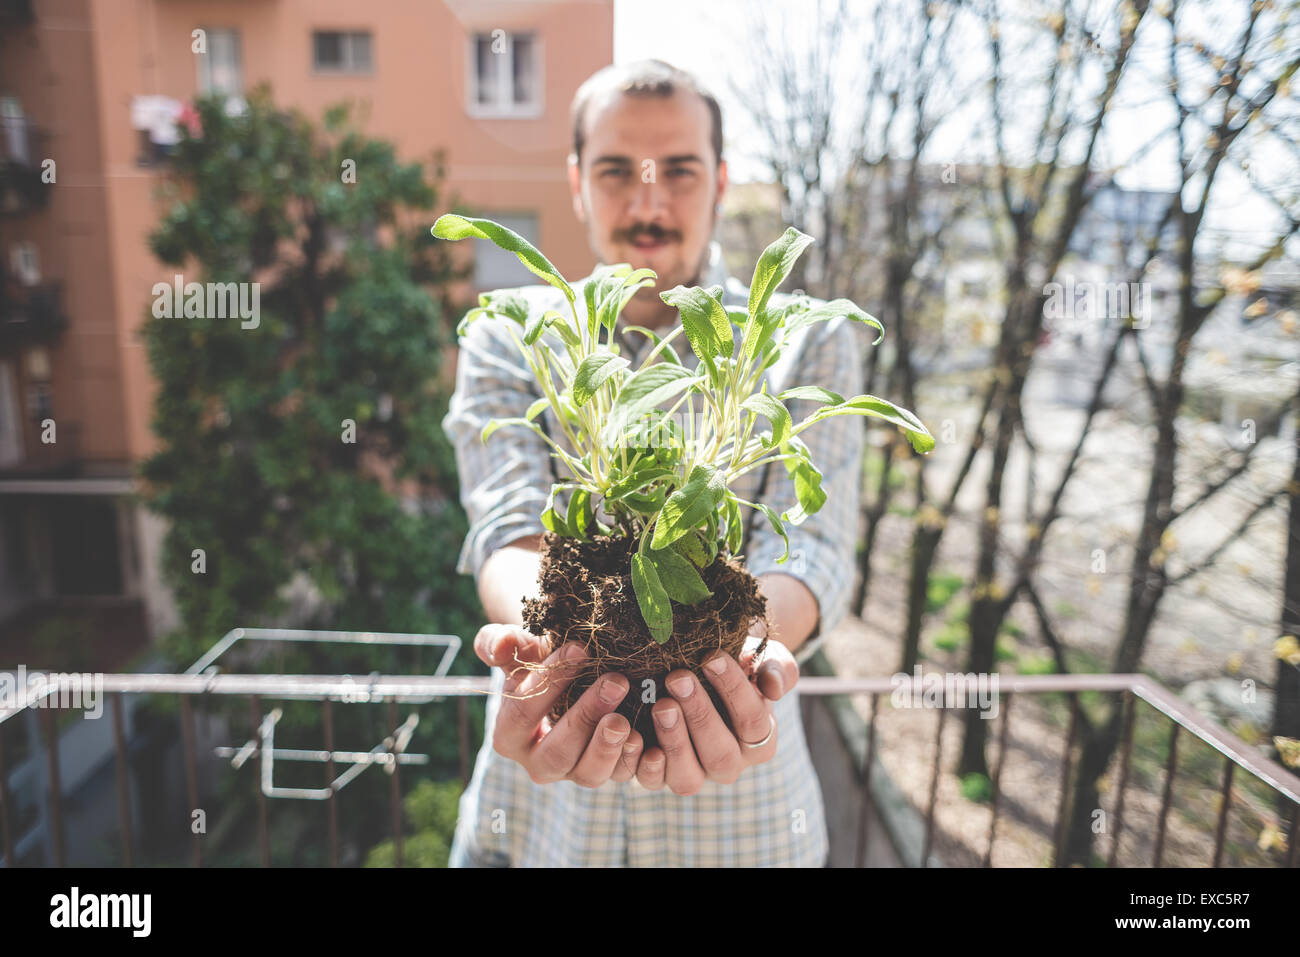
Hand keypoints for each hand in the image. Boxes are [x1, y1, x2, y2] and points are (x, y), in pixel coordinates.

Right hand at [473, 624, 644, 787]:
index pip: (523, 714)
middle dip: (586, 716)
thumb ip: (498, 642)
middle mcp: (539, 764)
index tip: (579, 648)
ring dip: (608, 746)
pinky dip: (632, 759)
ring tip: (624, 718)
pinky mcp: (604, 773)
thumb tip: (501, 646)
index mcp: (508, 737)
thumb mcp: (517, 648)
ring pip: (588, 773)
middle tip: (616, 682)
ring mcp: (573, 773)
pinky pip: (618, 776)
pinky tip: (644, 736)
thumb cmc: (539, 662)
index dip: (549, 682)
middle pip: (557, 751)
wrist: (571, 677)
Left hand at [635, 636, 800, 794]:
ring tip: (660, 704)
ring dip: (674, 741)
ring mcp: (696, 774)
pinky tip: (636, 736)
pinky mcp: (661, 775)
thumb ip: (777, 669)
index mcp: (760, 741)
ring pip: (688, 776)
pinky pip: (652, 782)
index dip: (733, 690)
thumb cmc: (737, 665)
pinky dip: (644, 765)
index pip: (752, 721)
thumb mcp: (763, 659)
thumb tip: (774, 688)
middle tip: (678, 677)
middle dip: (699, 714)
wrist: (701, 670)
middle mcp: (730, 765)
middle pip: (720, 753)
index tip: (712, 657)